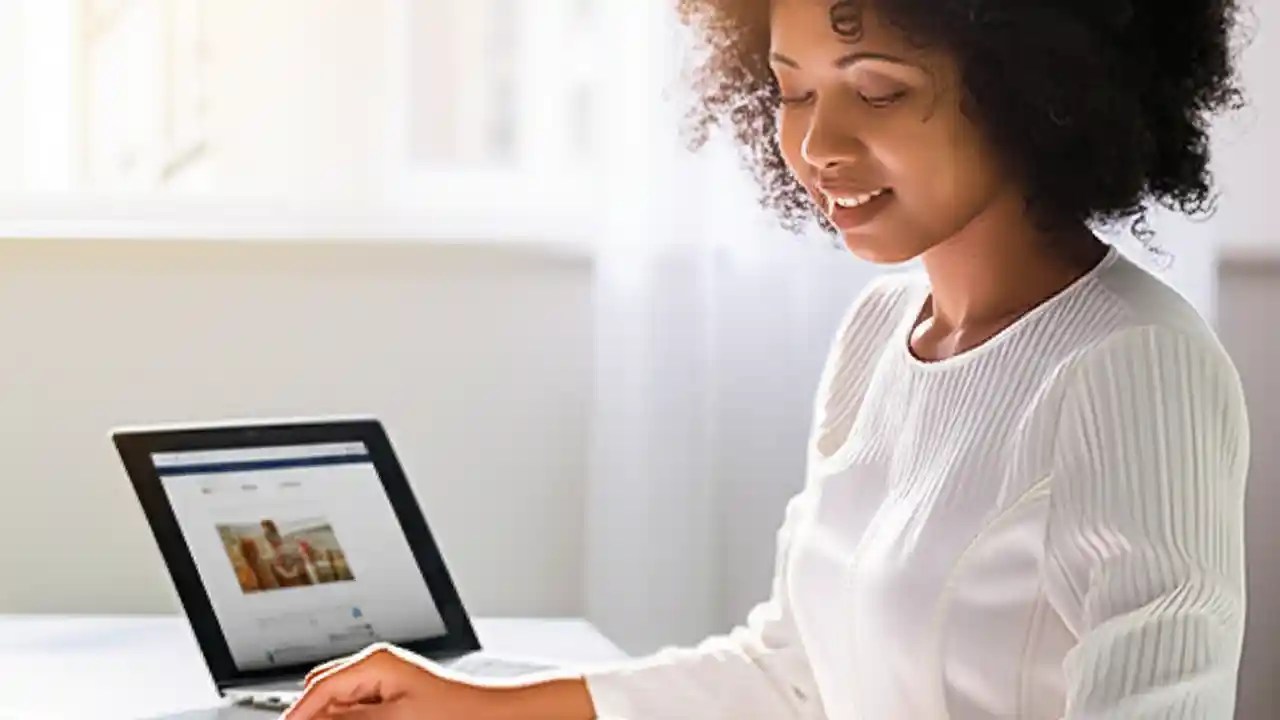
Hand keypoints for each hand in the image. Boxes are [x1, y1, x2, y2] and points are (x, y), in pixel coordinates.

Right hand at [283, 642, 596, 719]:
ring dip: (329, 716)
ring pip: (337, 703)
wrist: (493, 715)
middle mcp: (376, 665)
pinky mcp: (392, 696)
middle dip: (310, 715)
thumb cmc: (455, 713)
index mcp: (373, 662)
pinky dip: (348, 718)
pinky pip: (356, 708)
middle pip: (321, 693)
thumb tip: (310, 719)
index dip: (297, 716)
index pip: (317, 690)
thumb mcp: (391, 719)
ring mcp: (384, 681)